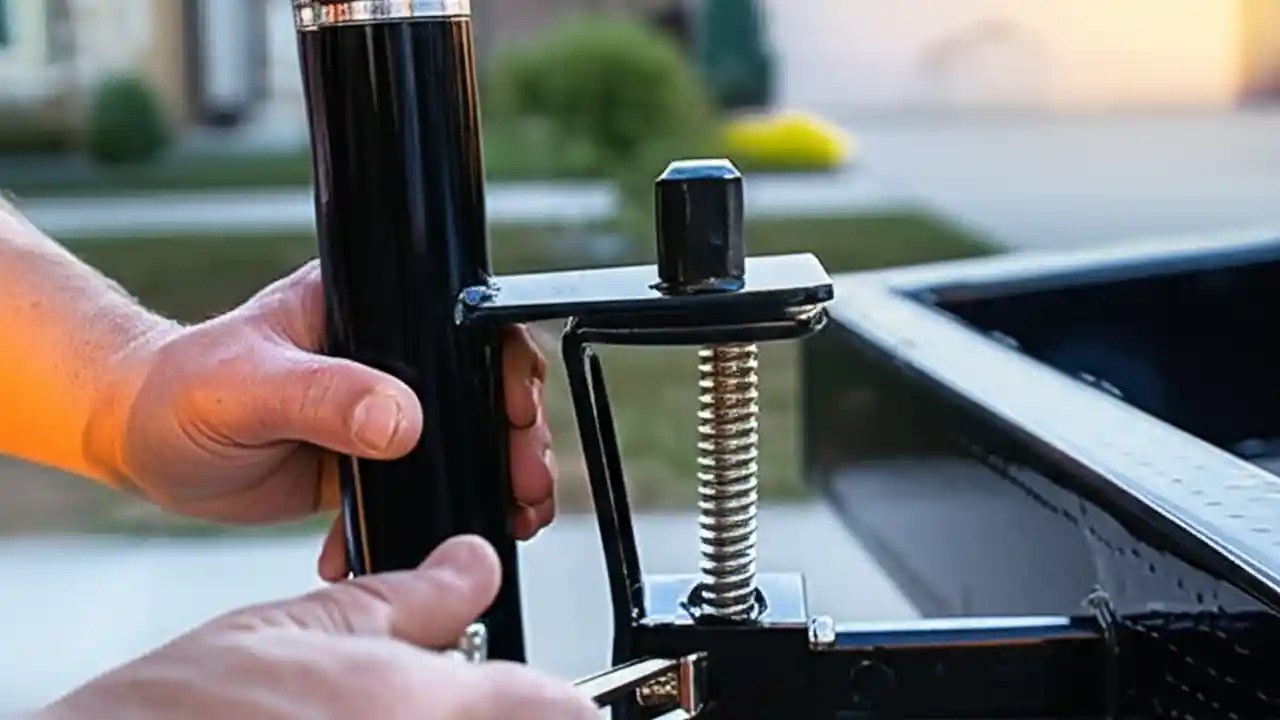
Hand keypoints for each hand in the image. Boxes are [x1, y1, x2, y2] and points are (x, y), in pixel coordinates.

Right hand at [36, 536, 596, 719]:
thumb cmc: (189, 707)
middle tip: (452, 694)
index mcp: (427, 706)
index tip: (561, 698)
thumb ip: (411, 596)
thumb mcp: (309, 621)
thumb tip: (473, 565)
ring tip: (385, 712)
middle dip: (506, 712)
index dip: (567, 700)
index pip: (562, 707)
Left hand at [90, 261, 556, 579]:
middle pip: (478, 387)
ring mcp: (381, 409)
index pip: (460, 322)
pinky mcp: (370, 460)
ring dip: (490, 479)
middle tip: (525, 480)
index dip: (503, 363)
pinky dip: (435, 515)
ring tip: (510, 516)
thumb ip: (324, 397)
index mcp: (366, 308)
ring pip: (462, 440)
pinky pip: (422, 486)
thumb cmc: (180, 390)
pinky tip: (428, 540)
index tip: (516, 410)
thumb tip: (401, 420)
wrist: (142, 445)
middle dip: (513, 436)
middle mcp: (386, 354)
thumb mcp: (249, 385)